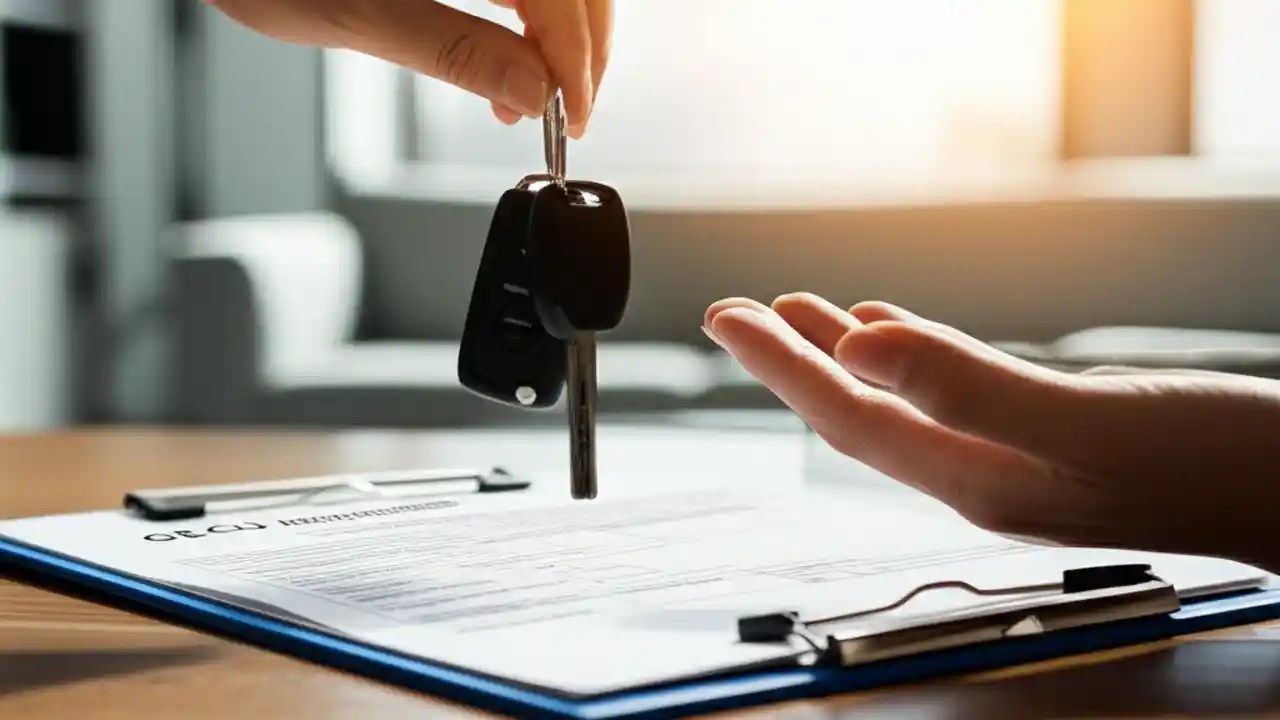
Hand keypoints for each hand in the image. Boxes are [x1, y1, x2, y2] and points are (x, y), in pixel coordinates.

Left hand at [204, 0, 610, 136]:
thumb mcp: (355, 14)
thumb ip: (455, 52)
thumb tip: (533, 94)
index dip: (577, 63)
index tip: (570, 119)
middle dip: (580, 50)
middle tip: (561, 114)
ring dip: (560, 31)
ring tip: (532, 91)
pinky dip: (530, 7)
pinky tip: (513, 45)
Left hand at [704, 293, 1279, 572]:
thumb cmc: (1216, 464)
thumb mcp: (1086, 422)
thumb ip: (970, 389)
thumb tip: (860, 348)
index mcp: (973, 477)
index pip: (847, 417)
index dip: (778, 367)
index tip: (721, 317)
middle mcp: (979, 475)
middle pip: (857, 412)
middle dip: (788, 362)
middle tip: (732, 314)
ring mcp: (1012, 458)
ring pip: (899, 402)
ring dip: (841, 357)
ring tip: (793, 314)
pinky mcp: (1049, 436)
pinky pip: (949, 395)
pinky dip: (911, 361)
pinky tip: (896, 338)